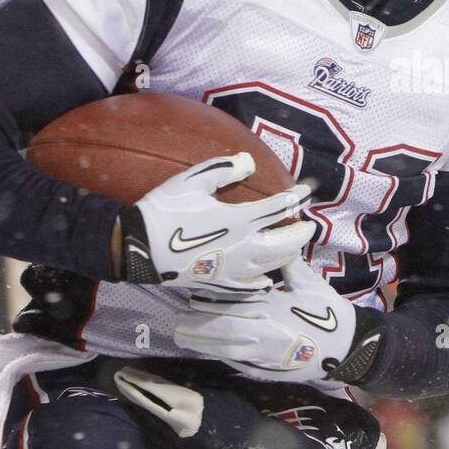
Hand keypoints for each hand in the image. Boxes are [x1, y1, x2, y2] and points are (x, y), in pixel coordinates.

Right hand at [118, 152, 315, 293]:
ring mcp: (234, 268)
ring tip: (293, 246)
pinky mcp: (221, 282)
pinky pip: (252, 285)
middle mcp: (243, 246)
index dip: (297, 198)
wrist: (139, 248)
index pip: (279, 207)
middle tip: (308, 224)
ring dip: (289, 253)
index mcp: (239, 219)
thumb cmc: (165, 210)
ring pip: (274, 265)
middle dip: (302, 233)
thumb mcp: (192, 181)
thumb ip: (224, 170)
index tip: (308, 191)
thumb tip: (250, 162)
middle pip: (286, 243)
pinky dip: (265, 280)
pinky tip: (267, 277)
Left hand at [172, 258, 385, 384]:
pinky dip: (225, 359)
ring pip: (229, 351)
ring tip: (184, 338)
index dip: (212, 303)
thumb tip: (276, 240)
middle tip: (177, 322)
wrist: (348, 349)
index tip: (192, 297)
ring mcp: (267, 358)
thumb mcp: (311, 283)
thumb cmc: (329, 313)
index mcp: (274, 311)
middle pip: (225, 332)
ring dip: (205, 345)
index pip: (235, 306)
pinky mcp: (270, 372)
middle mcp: (266, 335)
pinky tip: (212, 353)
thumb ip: (289, 265)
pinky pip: (242, 367)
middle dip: (199, 327)